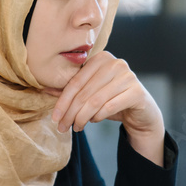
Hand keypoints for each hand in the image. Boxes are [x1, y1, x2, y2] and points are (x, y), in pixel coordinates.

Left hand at [44, 51, 165, 165]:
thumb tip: (44, 90)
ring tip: (77, 127)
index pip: (76, 81)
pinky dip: (98, 117)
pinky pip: (109, 107)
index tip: (55, 118)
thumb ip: (71, 90)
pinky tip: (94, 121)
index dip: (63, 101)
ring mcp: (128, 76)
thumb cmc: (112, 99)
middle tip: (63, 127)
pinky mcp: (137, 91)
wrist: (140, 111)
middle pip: (84, 92)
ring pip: (95, 101)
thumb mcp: (90, 94)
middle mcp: (115, 63)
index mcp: (101, 58)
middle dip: (71, 112)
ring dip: (82, 118)